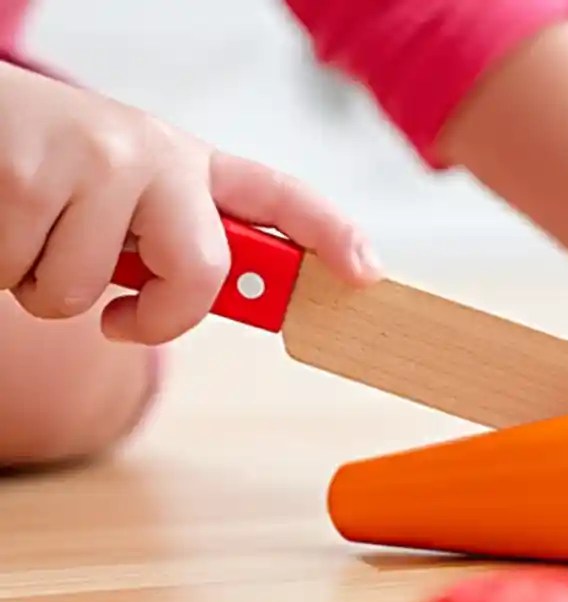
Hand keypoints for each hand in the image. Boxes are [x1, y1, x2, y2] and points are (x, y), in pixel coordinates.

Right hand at [0, 61, 380, 343]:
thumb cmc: (44, 167)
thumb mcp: (120, 192)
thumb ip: (171, 237)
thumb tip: (215, 299)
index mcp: (184, 162)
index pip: (276, 195)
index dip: (331, 233)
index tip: (366, 271)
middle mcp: (153, 153)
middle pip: (203, 273)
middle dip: (158, 316)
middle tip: (121, 316)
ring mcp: (94, 161)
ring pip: (86, 294)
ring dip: (43, 284)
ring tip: (28, 227)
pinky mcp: (27, 178)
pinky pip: (24, 280)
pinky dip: (1, 270)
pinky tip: (0, 220)